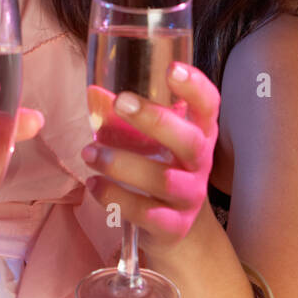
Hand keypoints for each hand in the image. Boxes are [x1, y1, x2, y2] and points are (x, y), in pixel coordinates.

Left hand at [81, 62, 218, 250]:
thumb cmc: (161, 168)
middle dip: (154, 120)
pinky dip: (116, 198)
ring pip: (163, 179)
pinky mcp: (172, 227)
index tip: (172, 69)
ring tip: (89, 152)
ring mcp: (189, 197)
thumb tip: (95, 92)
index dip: (195, 86)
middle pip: (189, 140)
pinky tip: (94, 185)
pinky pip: (145, 214)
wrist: (177, 228)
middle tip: (119, 102)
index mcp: (199, 133)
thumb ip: (128, 117)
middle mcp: (200, 163)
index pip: (209, 105)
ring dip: (121, 163)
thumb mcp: (153, 141)